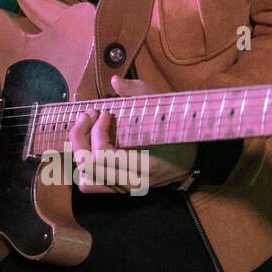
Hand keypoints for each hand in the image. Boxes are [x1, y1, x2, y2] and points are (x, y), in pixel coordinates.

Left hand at [69, 75, 197, 194]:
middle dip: (80, 138)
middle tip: (88, 116)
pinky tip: (93, 146)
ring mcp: (125, 189)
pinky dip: (86, 167)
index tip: (105, 112)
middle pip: (88, 168)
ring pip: (86, 182)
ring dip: (81, 154)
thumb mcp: (163, 106)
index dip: (97, 131)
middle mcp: (131, 182)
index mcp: (143, 165)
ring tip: (87, 133)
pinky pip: (92, 185)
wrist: (191, 159)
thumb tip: (114, 81)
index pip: (104, 156)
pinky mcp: (120, 190)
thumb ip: (138, 92)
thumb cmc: (176, 130)